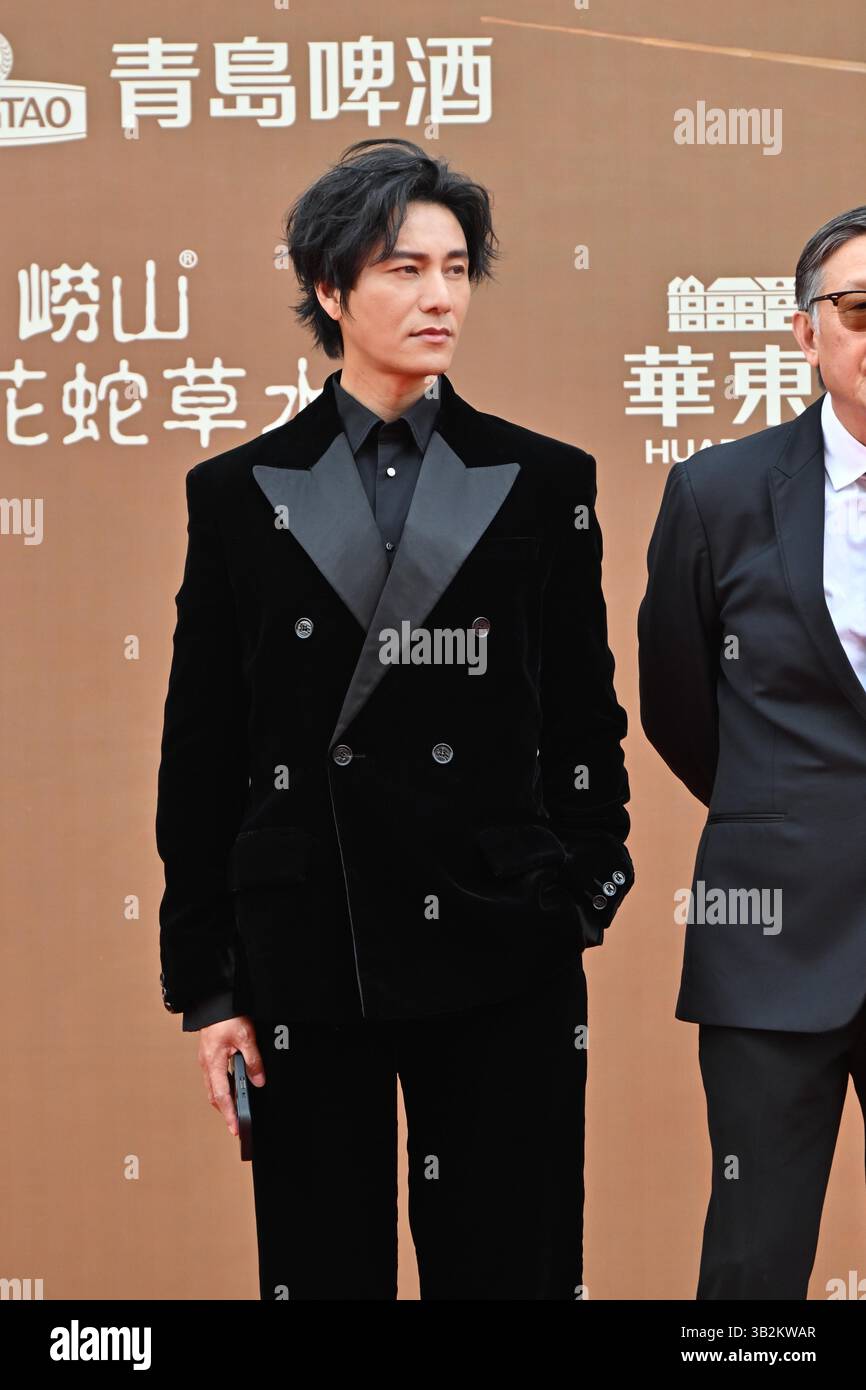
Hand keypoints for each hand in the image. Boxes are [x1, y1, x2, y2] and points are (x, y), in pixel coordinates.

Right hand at [197, 1015, 265, 1136]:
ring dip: (224, 1099)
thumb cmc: (226, 1016)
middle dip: (225, 1110)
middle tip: (237, 1123)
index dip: (229, 1113)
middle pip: (214, 1095)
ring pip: (213, 1086)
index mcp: (213, 1062)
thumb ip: (253, 1060)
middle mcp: (207, 1064)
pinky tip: (232, 1085)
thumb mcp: (245, 1037)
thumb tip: (258, 1080)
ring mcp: (207, 1059)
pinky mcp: (209, 1054)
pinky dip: (223, 1086)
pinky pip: (214, 1076)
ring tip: (236, 1108)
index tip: (235, 1127)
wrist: (215, 1000)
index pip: (221, 1095)